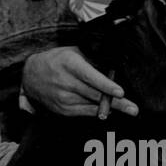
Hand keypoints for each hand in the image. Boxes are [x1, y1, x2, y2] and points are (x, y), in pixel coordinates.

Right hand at [22, 46, 138, 117]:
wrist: (31, 76)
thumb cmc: (58, 61)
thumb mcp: (73, 53)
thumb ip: (92, 60)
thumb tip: (114, 68)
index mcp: (70, 64)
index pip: (90, 77)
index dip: (106, 86)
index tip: (120, 92)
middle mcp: (66, 83)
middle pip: (96, 95)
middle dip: (117, 103)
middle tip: (134, 109)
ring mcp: (64, 99)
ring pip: (93, 106)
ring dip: (112, 108)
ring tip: (129, 109)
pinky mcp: (63, 110)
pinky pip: (86, 112)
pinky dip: (99, 111)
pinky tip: (109, 109)